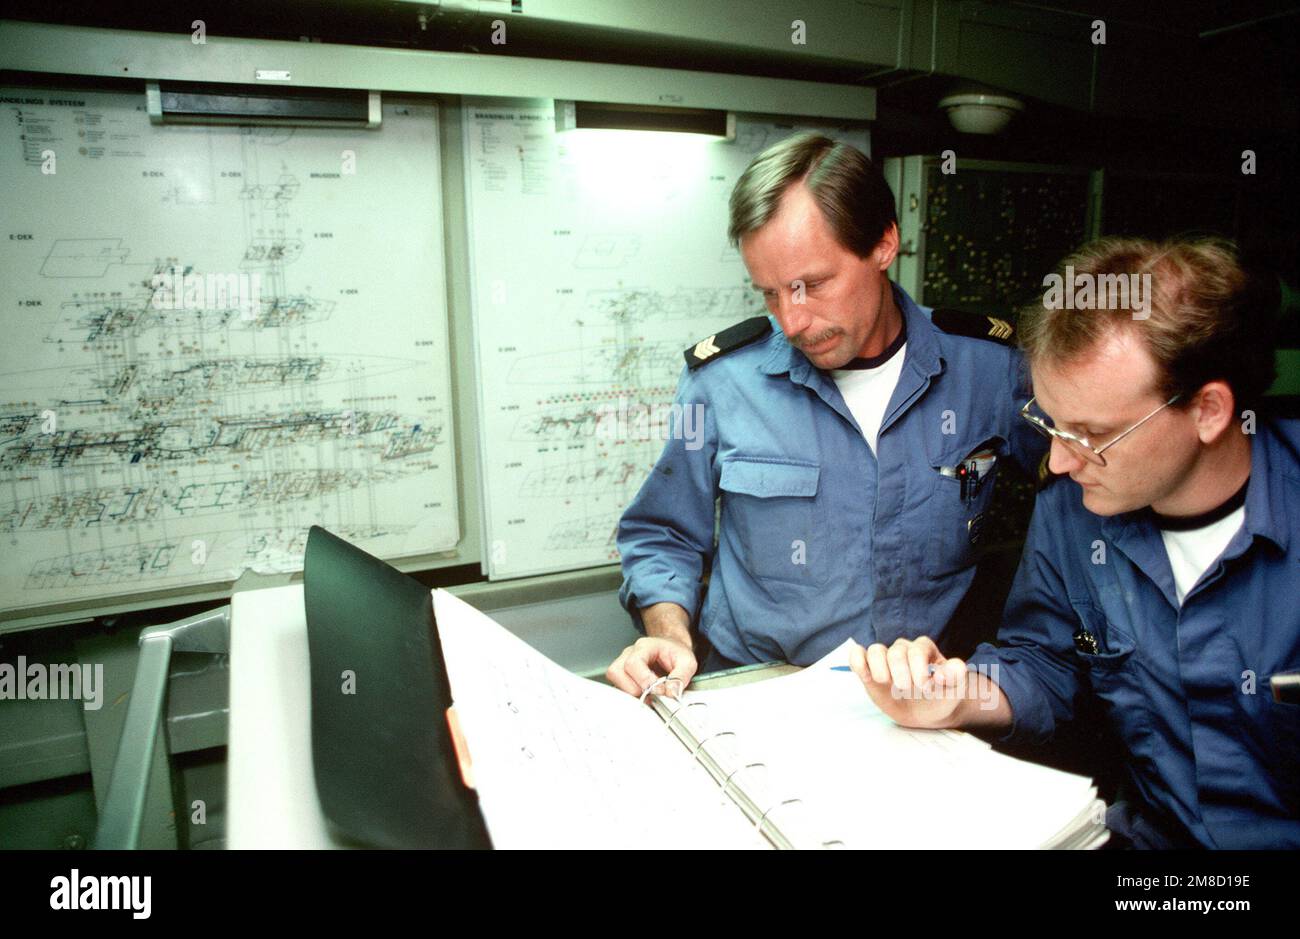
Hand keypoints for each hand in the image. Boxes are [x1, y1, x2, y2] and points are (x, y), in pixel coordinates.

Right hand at [606, 636, 697, 698]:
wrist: (671, 648)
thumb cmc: (675, 653)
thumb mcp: (687, 662)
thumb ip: (681, 676)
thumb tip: (671, 692)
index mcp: (644, 646)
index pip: (633, 663)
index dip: (644, 680)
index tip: (659, 691)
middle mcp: (629, 653)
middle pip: (617, 671)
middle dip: (635, 689)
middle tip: (652, 695)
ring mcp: (622, 664)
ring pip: (614, 679)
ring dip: (629, 692)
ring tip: (647, 696)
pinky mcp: (621, 676)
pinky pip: (617, 687)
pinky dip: (629, 695)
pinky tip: (642, 696)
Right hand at [848, 636, 970, 728]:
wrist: (926, 713)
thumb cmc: (940, 697)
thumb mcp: (954, 689)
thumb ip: (955, 676)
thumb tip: (942, 673)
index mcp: (925, 649)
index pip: (917, 650)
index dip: (919, 668)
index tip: (924, 687)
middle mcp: (903, 649)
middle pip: (896, 652)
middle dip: (900, 672)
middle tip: (905, 689)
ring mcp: (885, 658)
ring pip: (875, 650)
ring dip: (879, 668)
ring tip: (885, 683)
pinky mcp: (869, 668)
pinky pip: (857, 656)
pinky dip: (857, 662)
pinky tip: (866, 677)